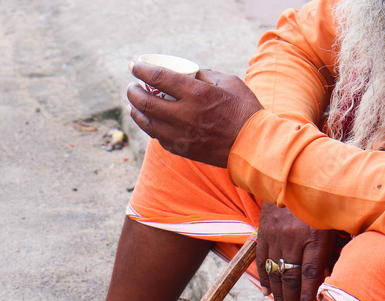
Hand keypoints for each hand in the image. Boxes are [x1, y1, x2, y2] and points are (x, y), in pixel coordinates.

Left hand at [126, 62, 262, 168]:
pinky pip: (159, 137)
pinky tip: (149, 121)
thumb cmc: (245, 110)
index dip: (142, 70)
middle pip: (147, 102)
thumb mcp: (228, 83)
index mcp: (196, 94)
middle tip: (132, 86)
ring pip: (148, 123)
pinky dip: (150, 127)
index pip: (159, 78)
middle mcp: (184, 115)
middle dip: (134, 91)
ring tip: (133, 104)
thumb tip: (189, 73)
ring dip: (136, 112)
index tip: (134, 66)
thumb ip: (205, 76)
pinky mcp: (182, 149)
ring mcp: (181, 135)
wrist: (252, 145)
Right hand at [256, 203, 337, 300]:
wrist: (295, 170)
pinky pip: (262, 259)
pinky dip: (265, 277)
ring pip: (275, 271)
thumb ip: (338, 244)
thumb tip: (336, 272)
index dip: (308, 295)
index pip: (310, 273)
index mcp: (315, 235)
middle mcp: (293, 237)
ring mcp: (276, 234)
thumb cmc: (325, 196)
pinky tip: (267, 293)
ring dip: (277, 295)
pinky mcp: (264, 230)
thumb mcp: (338, 218)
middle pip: (291, 277)